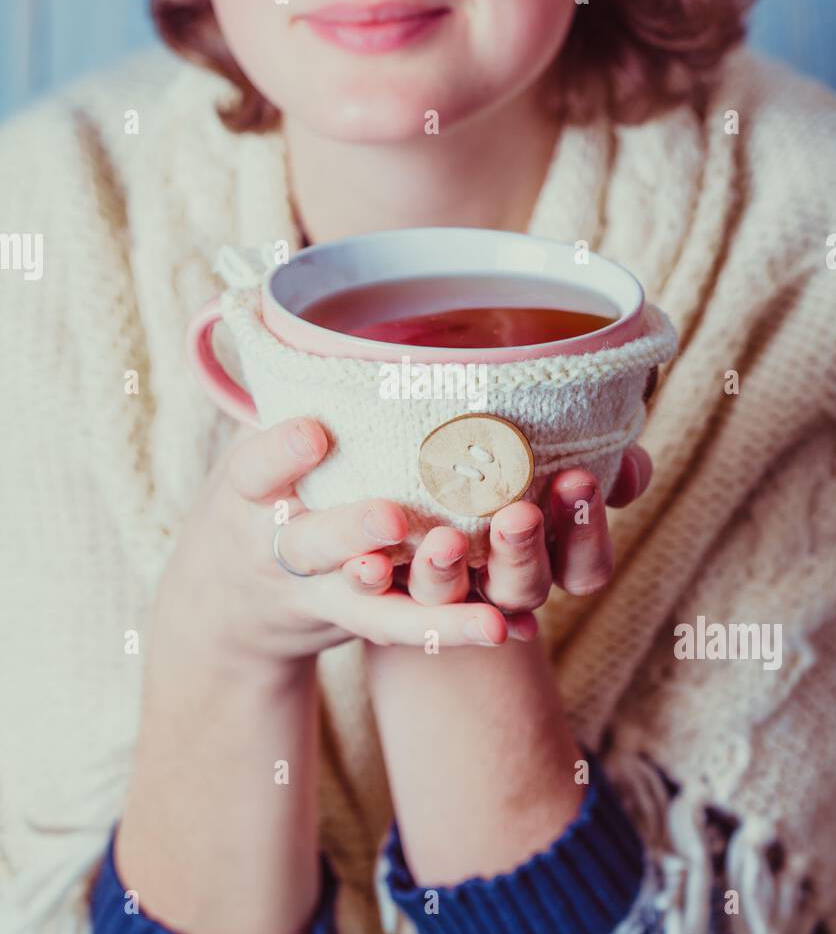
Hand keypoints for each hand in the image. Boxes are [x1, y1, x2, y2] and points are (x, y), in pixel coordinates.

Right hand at [151, 415, 519, 670]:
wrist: (225, 610)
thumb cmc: (260, 497)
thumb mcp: (253, 450)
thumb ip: (281, 396)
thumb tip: (284, 301)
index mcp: (251, 496)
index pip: (253, 471)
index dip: (278, 453)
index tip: (314, 430)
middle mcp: (281, 551)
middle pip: (311, 547)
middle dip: (348, 530)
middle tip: (393, 518)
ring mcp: (324, 597)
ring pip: (374, 611)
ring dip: (433, 610)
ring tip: (489, 614)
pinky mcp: (363, 624)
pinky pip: (412, 631)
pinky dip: (460, 630)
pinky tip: (512, 628)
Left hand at [343, 446, 652, 635]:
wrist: (398, 477)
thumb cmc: (496, 448)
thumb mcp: (548, 444)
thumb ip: (600, 455)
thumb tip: (627, 472)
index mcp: (548, 556)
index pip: (585, 567)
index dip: (584, 532)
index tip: (576, 478)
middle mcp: (496, 585)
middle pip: (523, 589)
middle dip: (522, 551)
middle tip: (516, 514)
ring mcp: (438, 592)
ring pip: (447, 600)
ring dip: (448, 574)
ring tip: (442, 540)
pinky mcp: (377, 591)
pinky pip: (373, 596)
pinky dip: (370, 579)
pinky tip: (364, 563)